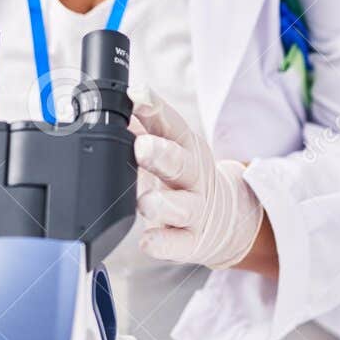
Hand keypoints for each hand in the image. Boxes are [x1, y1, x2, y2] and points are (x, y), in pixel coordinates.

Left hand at [130, 88, 262, 269]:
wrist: (227, 218)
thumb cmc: (186, 177)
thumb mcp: (171, 146)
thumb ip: (141, 127)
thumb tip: (112, 105)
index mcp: (186, 147)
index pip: (171, 124)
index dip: (154, 108)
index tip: (136, 95)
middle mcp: (193, 176)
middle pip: (180, 162)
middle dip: (161, 154)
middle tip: (142, 147)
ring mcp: (195, 210)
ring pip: (181, 206)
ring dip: (163, 203)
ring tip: (146, 201)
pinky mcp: (192, 241)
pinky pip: (178, 244)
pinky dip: (163, 244)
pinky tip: (148, 242)